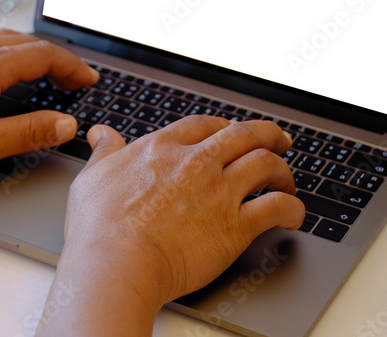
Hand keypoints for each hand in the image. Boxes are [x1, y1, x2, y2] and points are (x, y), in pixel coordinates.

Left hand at [0, 30, 98, 173]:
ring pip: (10, 40)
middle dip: (59, 60)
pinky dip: (13, 52)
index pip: (46, 56)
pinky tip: (8, 68)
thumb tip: (65, 124)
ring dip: (36, 53)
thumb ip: (29, 132)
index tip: (88, 80)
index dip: (73, 67)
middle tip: (76, 80)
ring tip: (49, 73)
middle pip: (31, 43)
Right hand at [37, 116, 303, 335]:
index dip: (223, 125)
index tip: (230, 132)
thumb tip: (102, 135)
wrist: (117, 263)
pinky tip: (293, 215)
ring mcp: (219, 192)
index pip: (203, 124)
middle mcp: (196, 162)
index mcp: (163, 148)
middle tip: (278, 141)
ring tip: (287, 179)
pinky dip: (292, 208)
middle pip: (244, 134)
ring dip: (282, 170)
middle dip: (267, 134)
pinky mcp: (235, 225)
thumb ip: (104, 153)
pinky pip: (277, 207)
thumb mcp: (92, 178)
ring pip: (266, 164)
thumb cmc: (99, 227)